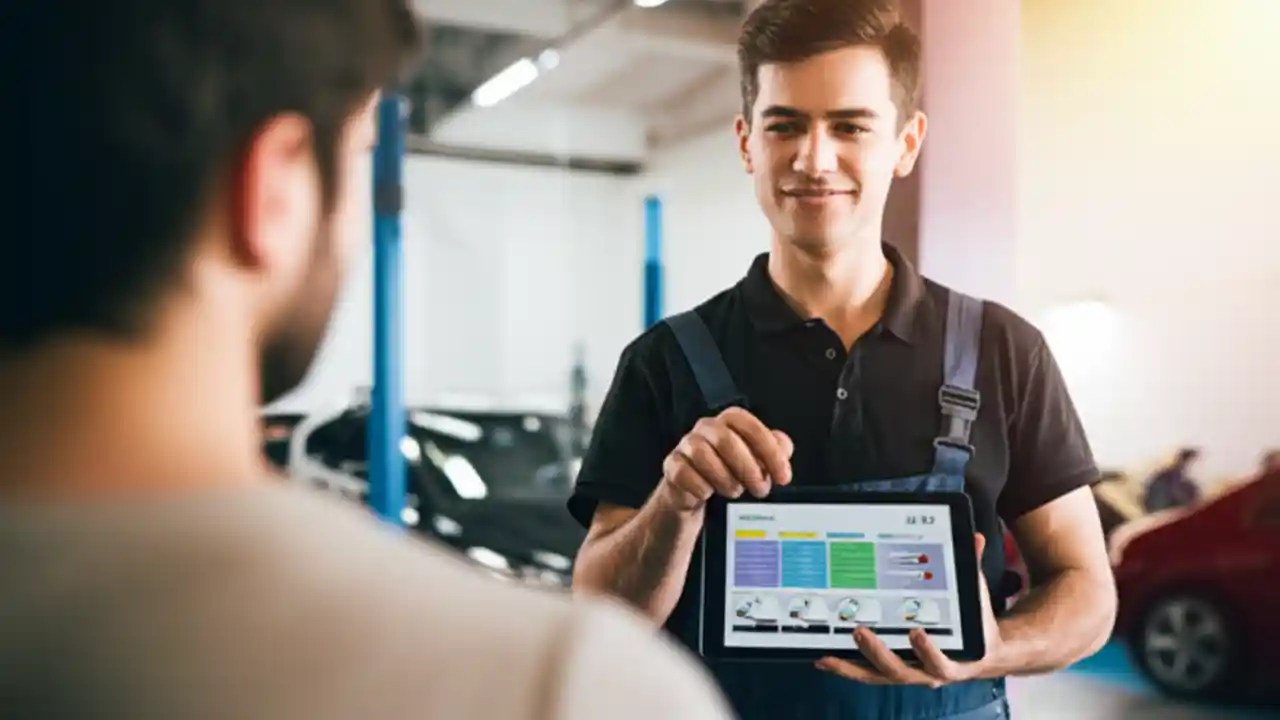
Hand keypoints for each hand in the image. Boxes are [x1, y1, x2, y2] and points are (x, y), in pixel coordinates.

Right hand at [658, 407, 793, 511]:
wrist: (695, 492)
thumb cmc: (728, 471)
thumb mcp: (757, 461)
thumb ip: (775, 450)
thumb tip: (784, 447)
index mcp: (729, 422)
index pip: (749, 425)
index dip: (769, 451)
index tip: (783, 476)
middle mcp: (706, 428)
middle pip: (726, 440)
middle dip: (748, 469)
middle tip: (759, 489)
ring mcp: (686, 446)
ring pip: (704, 456)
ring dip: (725, 480)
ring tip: (733, 491)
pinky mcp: (672, 465)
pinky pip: (686, 474)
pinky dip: (702, 488)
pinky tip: (709, 493)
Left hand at [815, 534, 1004, 687]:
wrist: (978, 653)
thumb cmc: (972, 624)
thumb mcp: (975, 600)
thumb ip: (973, 570)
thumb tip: (976, 539)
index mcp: (953, 660)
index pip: (941, 662)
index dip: (929, 651)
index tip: (916, 631)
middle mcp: (927, 673)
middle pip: (900, 670)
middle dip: (879, 652)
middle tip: (860, 631)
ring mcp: (906, 673)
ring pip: (877, 675)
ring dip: (854, 663)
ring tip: (831, 650)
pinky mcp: (889, 672)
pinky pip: (865, 673)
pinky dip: (845, 667)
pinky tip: (823, 658)